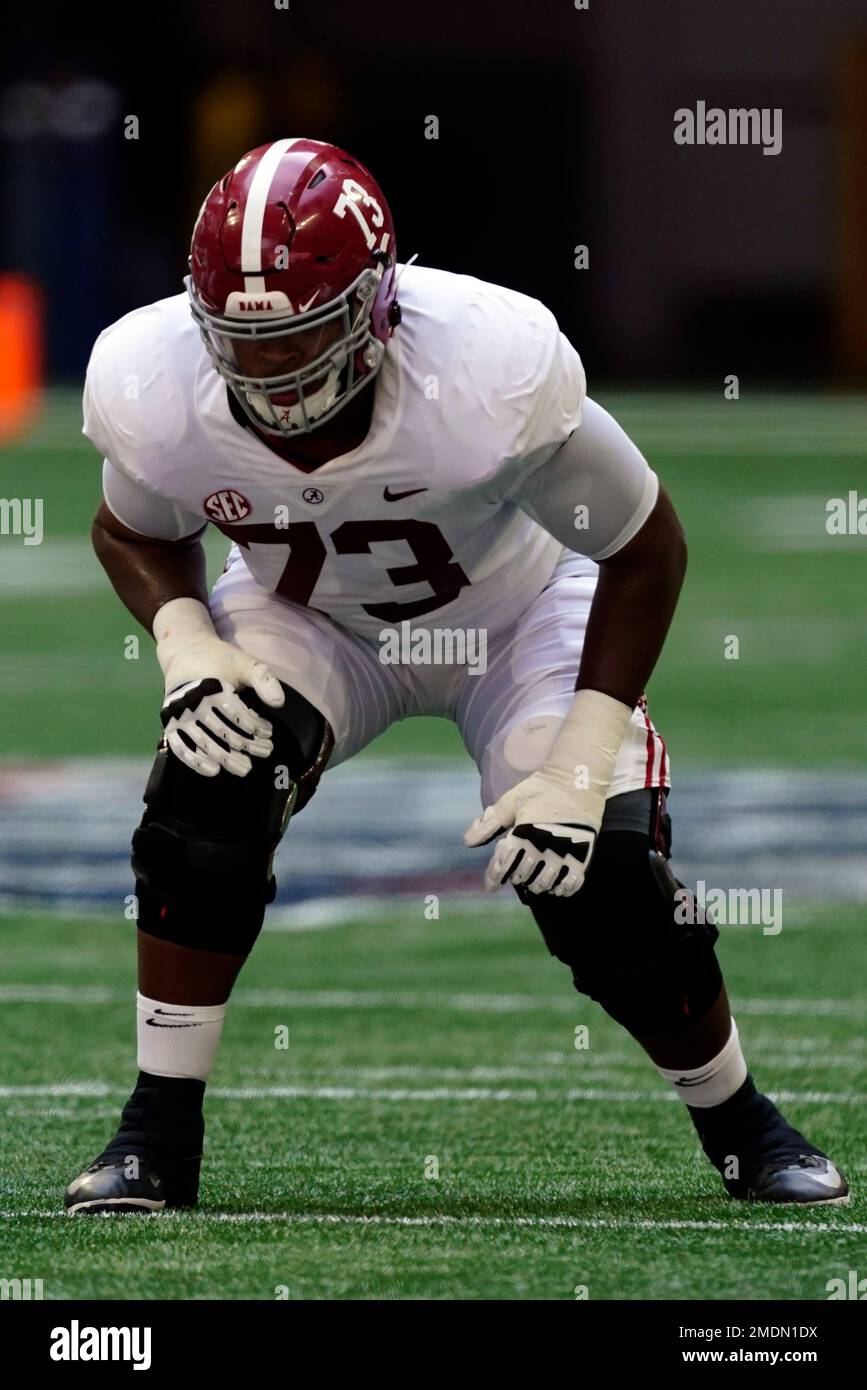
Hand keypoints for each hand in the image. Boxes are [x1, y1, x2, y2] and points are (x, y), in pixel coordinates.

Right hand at [153, 598, 283, 776]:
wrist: (183, 652)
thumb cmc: (218, 659)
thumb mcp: (243, 663)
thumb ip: (263, 680)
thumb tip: (279, 703)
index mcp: (211, 686)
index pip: (238, 714)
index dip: (256, 726)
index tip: (269, 732)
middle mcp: (193, 703)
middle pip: (223, 732)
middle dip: (247, 745)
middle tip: (266, 752)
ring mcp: (180, 715)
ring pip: (205, 743)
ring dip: (227, 758)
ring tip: (245, 768)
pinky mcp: (169, 723)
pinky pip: (179, 747)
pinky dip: (195, 761)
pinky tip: (213, 770)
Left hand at [463, 689, 633, 897]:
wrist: (578, 779)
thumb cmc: (541, 789)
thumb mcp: (510, 802)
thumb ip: (489, 824)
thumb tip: (468, 842)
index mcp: (522, 833)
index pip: (503, 864)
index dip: (494, 877)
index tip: (491, 885)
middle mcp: (542, 847)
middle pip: (522, 876)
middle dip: (515, 877)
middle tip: (516, 875)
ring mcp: (564, 852)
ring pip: (545, 883)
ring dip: (536, 885)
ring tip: (534, 883)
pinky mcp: (583, 853)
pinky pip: (572, 882)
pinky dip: (563, 889)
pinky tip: (557, 888)